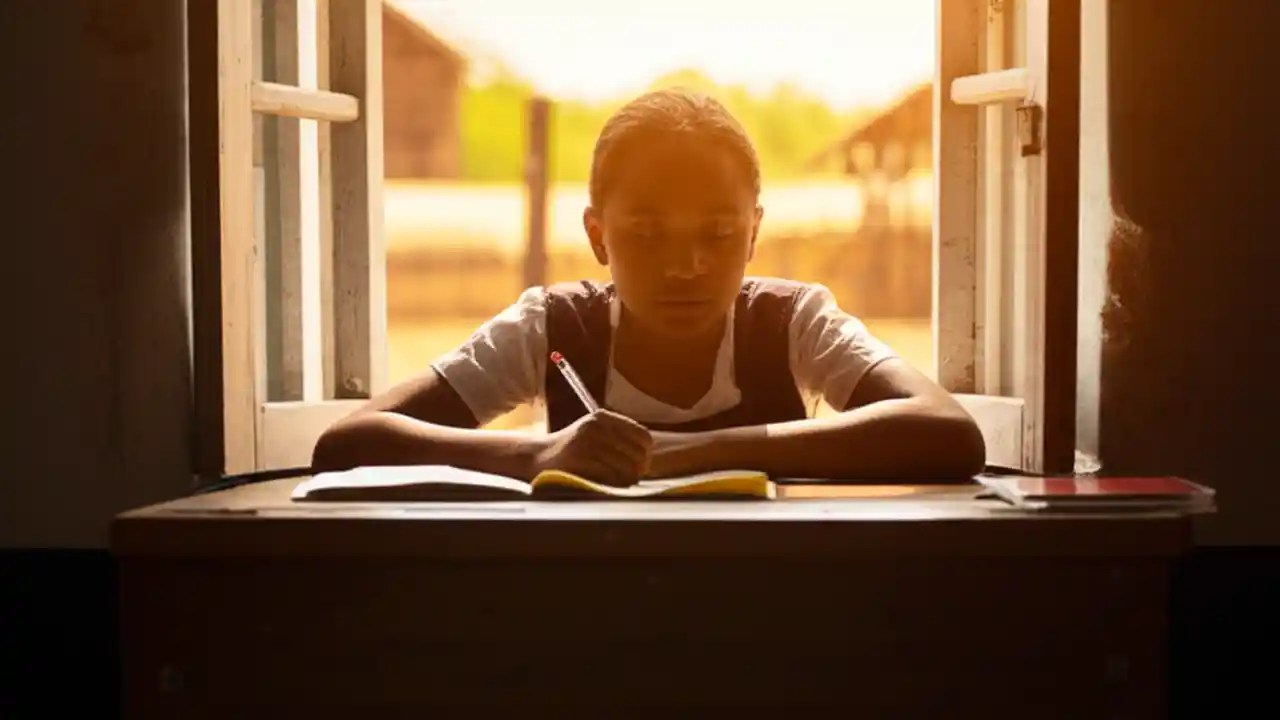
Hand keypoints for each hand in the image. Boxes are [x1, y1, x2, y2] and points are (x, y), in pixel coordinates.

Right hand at [531, 410, 651, 485]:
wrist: (536, 456)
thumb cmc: (571, 449)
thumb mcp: (594, 433)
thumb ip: (618, 438)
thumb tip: (649, 457)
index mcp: (603, 417)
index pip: (643, 435)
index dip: (646, 454)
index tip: (640, 464)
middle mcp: (596, 426)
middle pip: (637, 453)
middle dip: (638, 469)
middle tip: (632, 478)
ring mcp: (586, 442)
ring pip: (626, 466)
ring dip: (627, 480)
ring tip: (621, 483)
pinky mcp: (577, 459)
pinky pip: (609, 475)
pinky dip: (614, 484)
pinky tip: (609, 486)